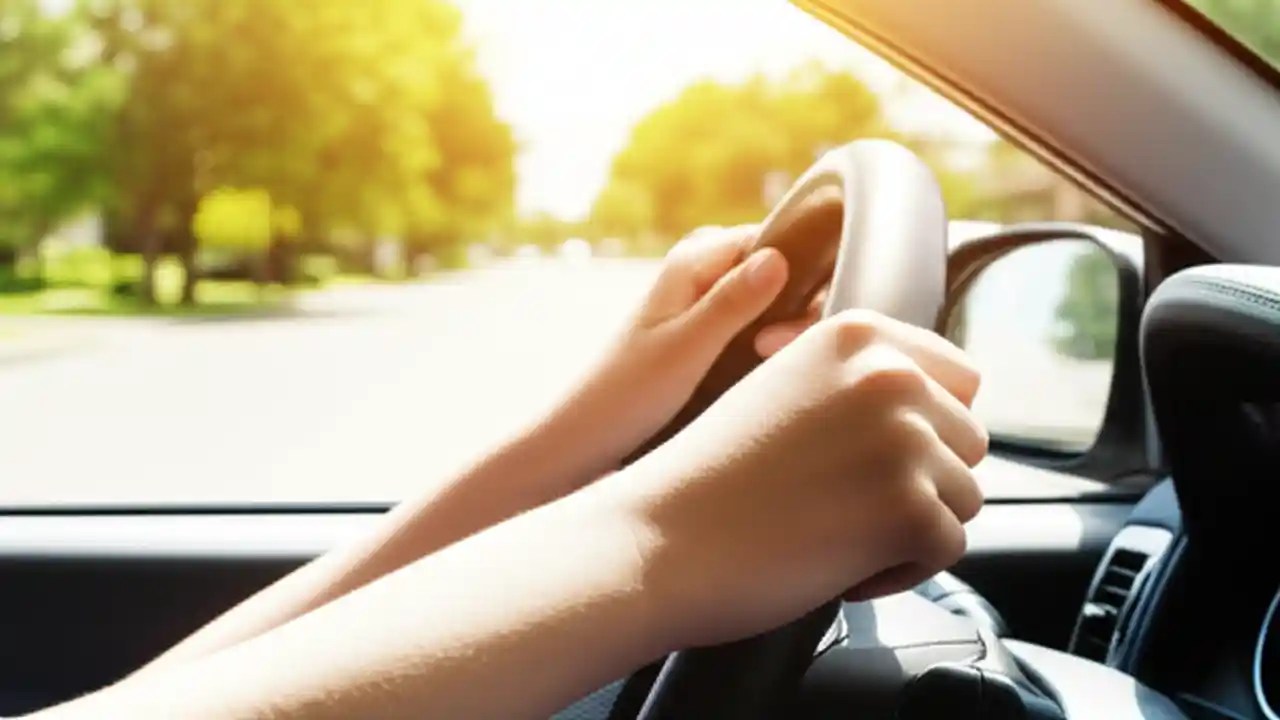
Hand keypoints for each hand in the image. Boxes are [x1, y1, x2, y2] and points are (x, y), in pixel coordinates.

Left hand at [549, 225, 820, 481]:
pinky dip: (764, 344)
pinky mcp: (701, 333)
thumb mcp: (687, 349)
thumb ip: (732, 303)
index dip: (799, 277)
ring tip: (764, 364)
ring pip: (767, 299)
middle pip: (776, 268)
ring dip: (781, 330)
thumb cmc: (627, 394)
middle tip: (773, 353)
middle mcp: (698, 270)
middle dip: (796, 306)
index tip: (790, 330)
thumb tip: (780, 258)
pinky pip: (751, 323)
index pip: (774, 240)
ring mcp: (699, 301)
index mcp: (693, 259)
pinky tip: (761, 372)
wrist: (582, 437)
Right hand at [604, 310, 986, 650]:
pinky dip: (900, 572)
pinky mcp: (909, 507)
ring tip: (839, 536)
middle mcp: (890, 374)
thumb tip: (937, 409)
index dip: (928, 429)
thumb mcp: (786, 391)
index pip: (959, 378)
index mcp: (857, 335)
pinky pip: (948, 548)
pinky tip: (838, 567)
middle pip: (968, 440)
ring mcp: (904, 439)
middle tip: (849, 507)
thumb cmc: (710, 480)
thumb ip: (857, 386)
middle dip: (922, 481)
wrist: (659, 539)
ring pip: (964, 496)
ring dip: (911, 528)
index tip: (877, 460)